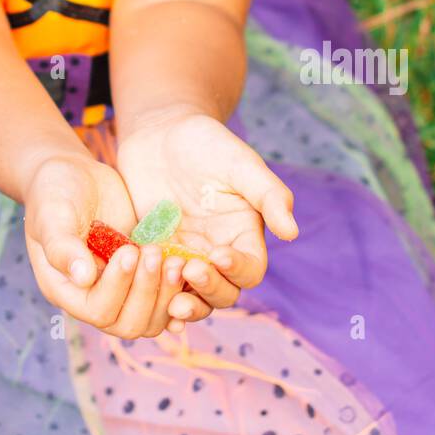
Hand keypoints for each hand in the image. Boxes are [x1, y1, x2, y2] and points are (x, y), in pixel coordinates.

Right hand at [23, 152, 191, 339]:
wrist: (75, 176)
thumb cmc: (55, 192)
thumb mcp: (53, 213)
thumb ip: (62, 245)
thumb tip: (83, 278)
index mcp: (66, 289)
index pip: (98, 310)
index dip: (118, 286)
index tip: (129, 250)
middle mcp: (92, 297)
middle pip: (127, 324)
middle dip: (146, 292)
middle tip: (155, 253)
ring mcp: (120, 288)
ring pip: (150, 319)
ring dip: (166, 293)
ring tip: (176, 260)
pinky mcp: (140, 276)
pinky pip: (163, 300)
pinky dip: (179, 292)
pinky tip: (188, 272)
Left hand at [116, 108, 297, 329]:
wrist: (159, 132)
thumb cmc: (206, 143)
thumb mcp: (240, 163)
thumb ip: (268, 195)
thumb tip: (292, 233)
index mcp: (242, 235)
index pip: (250, 269)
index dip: (238, 269)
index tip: (219, 254)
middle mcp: (215, 252)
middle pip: (223, 292)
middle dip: (208, 289)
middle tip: (188, 270)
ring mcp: (183, 256)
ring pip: (191, 297)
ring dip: (183, 302)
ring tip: (168, 292)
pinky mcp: (153, 254)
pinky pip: (156, 286)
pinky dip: (153, 297)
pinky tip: (142, 296)